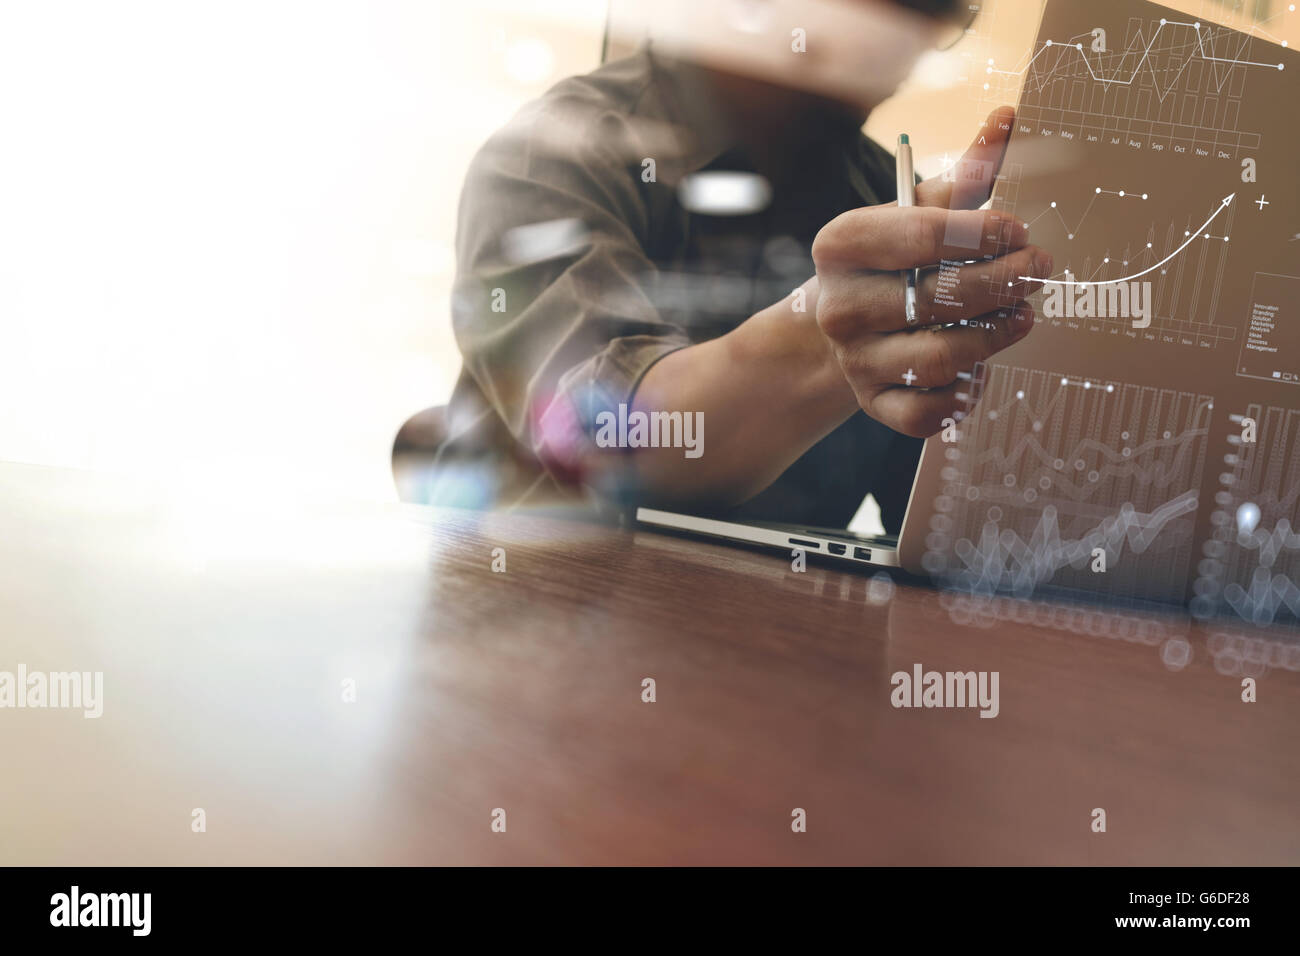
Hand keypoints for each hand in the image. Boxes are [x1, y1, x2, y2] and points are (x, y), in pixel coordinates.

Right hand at [811, 106, 1052, 436]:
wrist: (848, 324)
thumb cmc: (897, 258)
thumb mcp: (921, 212)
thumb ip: (966, 174)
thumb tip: (1008, 118)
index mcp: (841, 245)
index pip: (919, 236)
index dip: (981, 233)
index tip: (1019, 229)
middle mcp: (837, 307)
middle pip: (936, 299)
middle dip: (1002, 282)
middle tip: (1039, 269)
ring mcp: (853, 361)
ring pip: (940, 359)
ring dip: (995, 336)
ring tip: (1024, 315)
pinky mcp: (873, 405)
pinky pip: (930, 411)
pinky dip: (965, 393)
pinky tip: (981, 367)